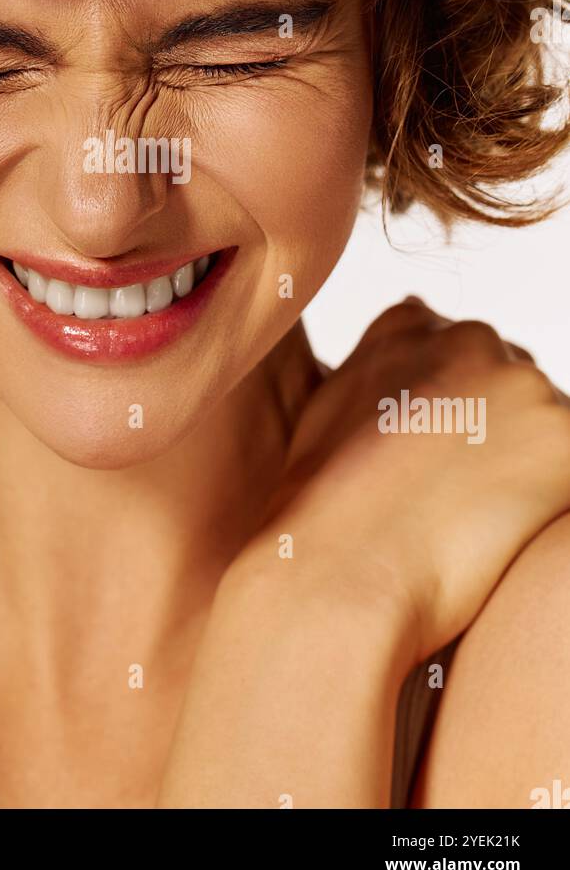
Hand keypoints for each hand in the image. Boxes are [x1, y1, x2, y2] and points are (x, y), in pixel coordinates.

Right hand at [223, 299, 569, 665]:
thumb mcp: (332, 404)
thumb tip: (417, 307)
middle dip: (498, 432)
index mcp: (408, 325)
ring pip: (547, 426)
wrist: (343, 563)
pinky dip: (551, 501)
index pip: (458, 351)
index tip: (434, 455)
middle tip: (456, 494)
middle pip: (510, 383)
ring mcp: (522, 382)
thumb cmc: (324, 502)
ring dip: (528, 467)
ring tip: (473, 518)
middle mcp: (469, 338)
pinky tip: (504, 531)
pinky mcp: (565, 437)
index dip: (454, 411)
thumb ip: (382, 358)